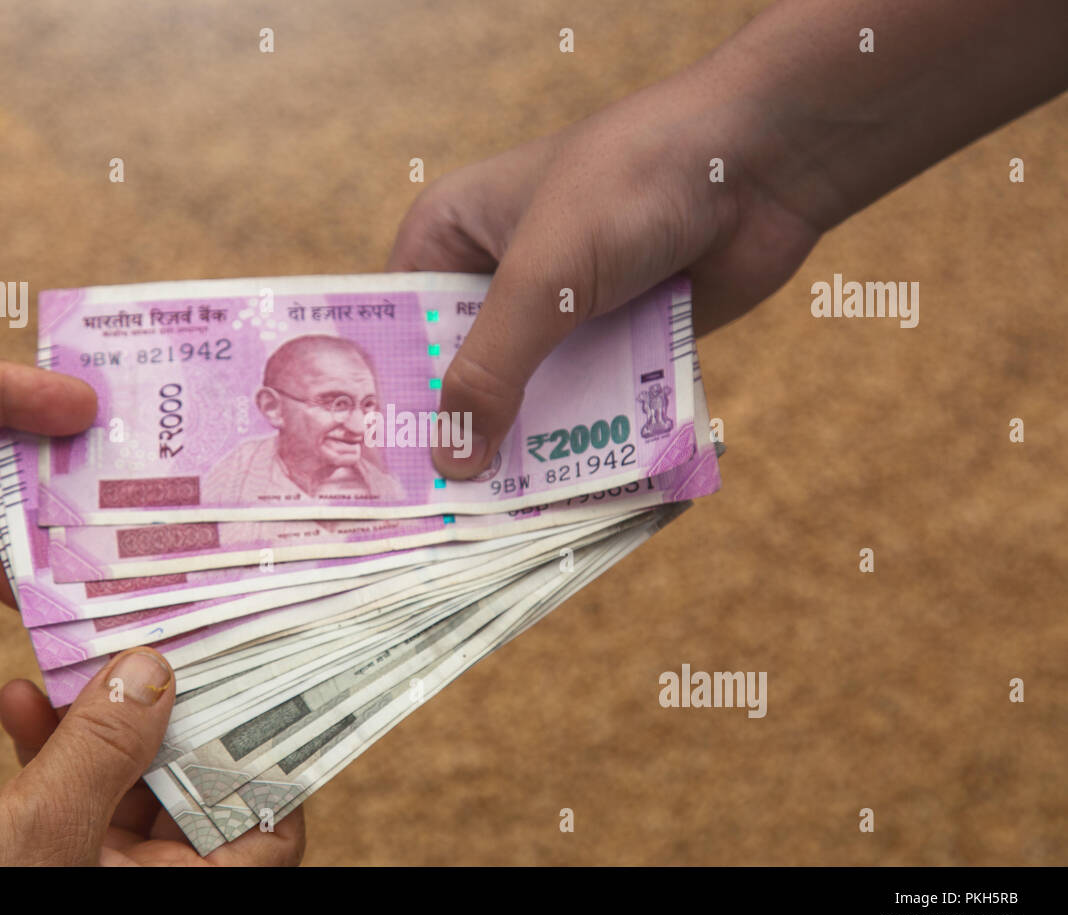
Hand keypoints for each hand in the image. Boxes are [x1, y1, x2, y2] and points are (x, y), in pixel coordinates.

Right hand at [0, 647, 306, 865]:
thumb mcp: (43, 828)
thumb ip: (101, 749)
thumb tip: (152, 670)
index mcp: (180, 896)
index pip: (266, 829)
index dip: (262, 759)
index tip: (249, 687)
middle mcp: (152, 888)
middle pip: (193, 790)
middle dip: (168, 717)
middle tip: (155, 651)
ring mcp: (100, 875)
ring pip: (126, 783)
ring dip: (100, 720)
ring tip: (79, 663)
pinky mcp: (49, 860)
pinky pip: (68, 796)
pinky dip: (48, 747)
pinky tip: (19, 700)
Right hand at [388, 61, 820, 477]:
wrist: (762, 161)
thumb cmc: (630, 186)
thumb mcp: (542, 279)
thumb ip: (491, 371)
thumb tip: (451, 464)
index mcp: (452, 235)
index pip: (398, 327)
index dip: (392, 394)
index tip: (383, 469)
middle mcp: (498, 276)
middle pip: (461, 373)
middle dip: (462, 433)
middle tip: (443, 515)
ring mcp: (562, 312)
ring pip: (528, 397)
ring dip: (526, 447)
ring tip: (503, 523)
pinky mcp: (619, 339)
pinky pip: (588, 402)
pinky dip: (584, 440)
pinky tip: (572, 497)